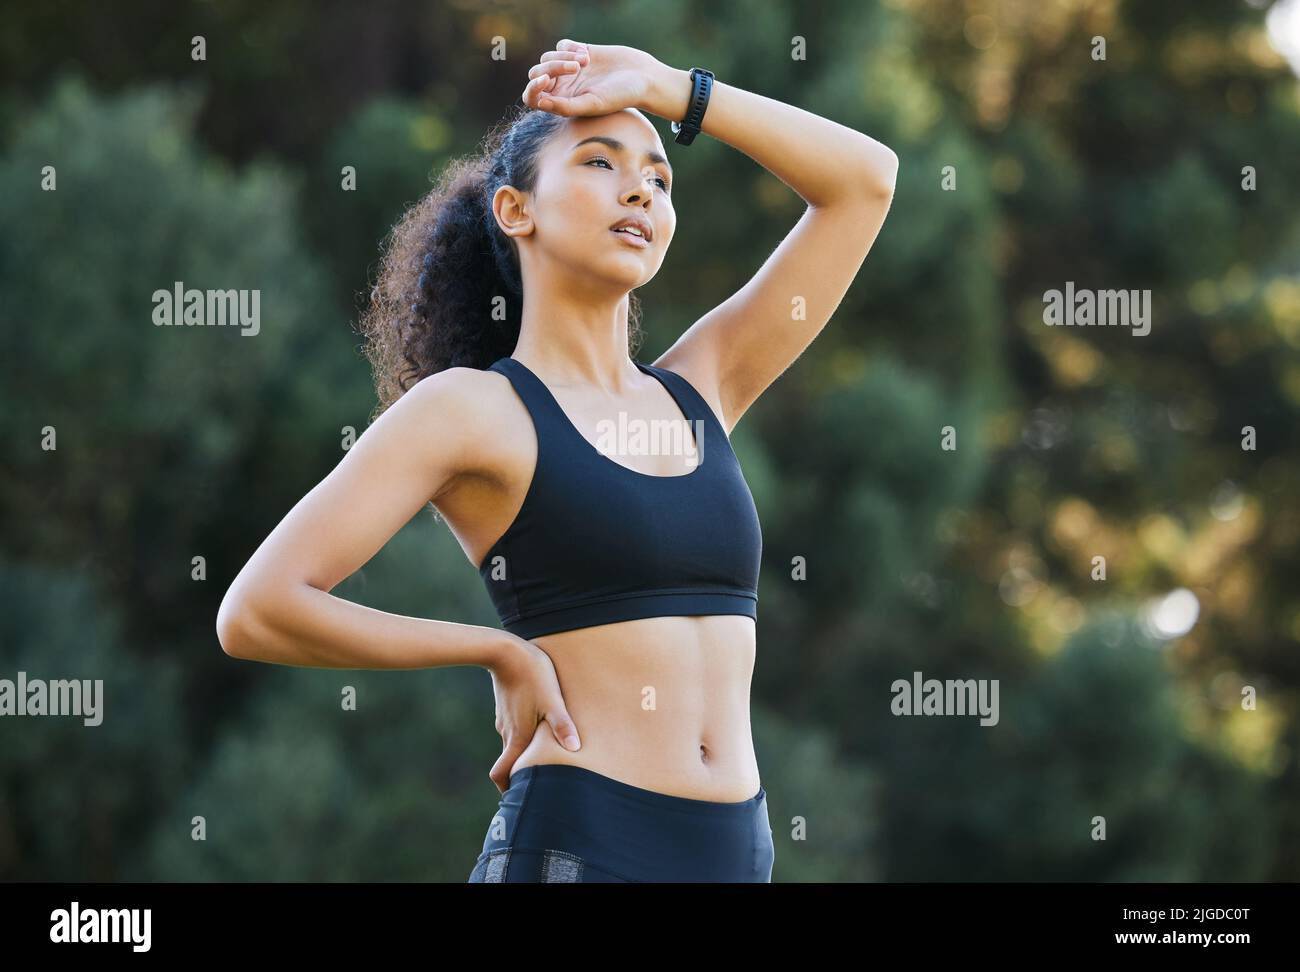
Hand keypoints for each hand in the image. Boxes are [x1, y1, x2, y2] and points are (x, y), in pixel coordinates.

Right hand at [485, 636, 581, 793]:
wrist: (505, 650)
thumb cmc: (533, 674)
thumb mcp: (552, 699)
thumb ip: (562, 725)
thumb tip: (574, 750)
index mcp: (517, 737)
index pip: (502, 774)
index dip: (507, 789)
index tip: (518, 799)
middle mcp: (507, 732)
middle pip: (509, 763)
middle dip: (520, 775)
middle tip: (537, 783)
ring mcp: (505, 720)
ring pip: (513, 745)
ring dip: (525, 754)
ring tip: (545, 756)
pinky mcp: (506, 707)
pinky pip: (514, 728)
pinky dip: (524, 736)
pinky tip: (539, 728)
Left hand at [521, 39, 659, 116]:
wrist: (642, 78)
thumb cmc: (620, 97)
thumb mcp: (592, 104)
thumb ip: (565, 107)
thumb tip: (540, 103)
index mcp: (562, 104)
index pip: (532, 97)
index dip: (532, 88)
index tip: (545, 80)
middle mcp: (562, 87)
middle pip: (537, 73)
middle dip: (552, 68)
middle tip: (576, 69)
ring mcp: (568, 69)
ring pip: (546, 58)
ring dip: (562, 57)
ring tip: (585, 63)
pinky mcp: (577, 51)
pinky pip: (561, 45)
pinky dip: (570, 47)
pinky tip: (587, 55)